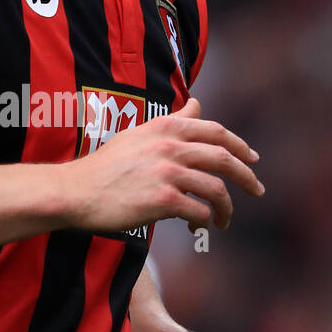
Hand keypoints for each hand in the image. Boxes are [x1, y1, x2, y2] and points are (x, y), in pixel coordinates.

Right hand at [71, 97, 263, 233]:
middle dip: (247, 176)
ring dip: (227, 208)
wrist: (75, 191)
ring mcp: (167, 172)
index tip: (252, 160)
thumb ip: (172, 121)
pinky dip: (204, 221)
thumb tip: (197, 104)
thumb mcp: (139, 134)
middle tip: (257, 189)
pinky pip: (199, 211)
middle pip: (225, 158)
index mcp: (166, 127)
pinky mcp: (162, 200)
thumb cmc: (105, 166)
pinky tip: (197, 227)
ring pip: (216, 189)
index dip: (240, 146)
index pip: (216, 131)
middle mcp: (170, 145)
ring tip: (225, 220)